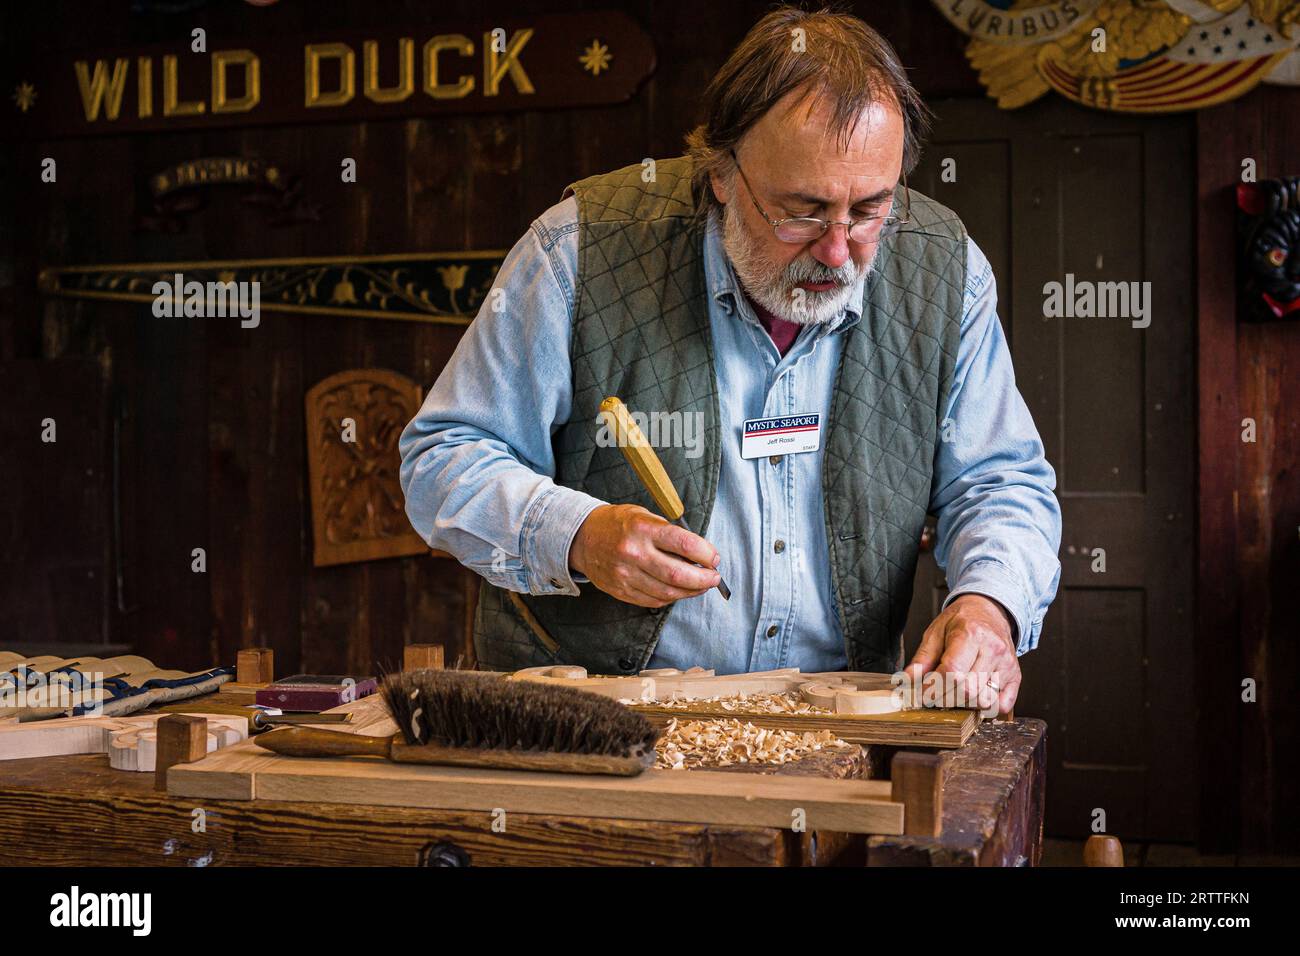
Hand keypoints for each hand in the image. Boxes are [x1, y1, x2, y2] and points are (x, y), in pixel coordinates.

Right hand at [569, 504, 721, 607]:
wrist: (582, 538)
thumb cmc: (617, 524)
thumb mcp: (643, 515)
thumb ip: (668, 534)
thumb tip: (699, 554)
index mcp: (642, 529)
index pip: (684, 544)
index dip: (706, 553)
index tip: (714, 557)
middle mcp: (634, 553)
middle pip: (679, 575)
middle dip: (704, 579)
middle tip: (714, 577)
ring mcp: (626, 575)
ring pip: (668, 593)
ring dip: (691, 592)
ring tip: (701, 585)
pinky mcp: (621, 591)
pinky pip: (654, 601)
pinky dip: (672, 598)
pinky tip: (679, 591)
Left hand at [904, 594, 1019, 716]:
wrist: (989, 611)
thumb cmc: (961, 621)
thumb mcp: (936, 631)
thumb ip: (922, 657)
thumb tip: (907, 679)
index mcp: (971, 634)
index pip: (952, 671)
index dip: (934, 687)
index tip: (924, 691)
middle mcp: (993, 649)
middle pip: (968, 689)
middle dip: (947, 697)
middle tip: (937, 693)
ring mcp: (1007, 664)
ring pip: (984, 700)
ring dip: (965, 703)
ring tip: (955, 691)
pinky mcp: (1016, 676)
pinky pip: (1003, 705)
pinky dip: (987, 707)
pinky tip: (975, 696)